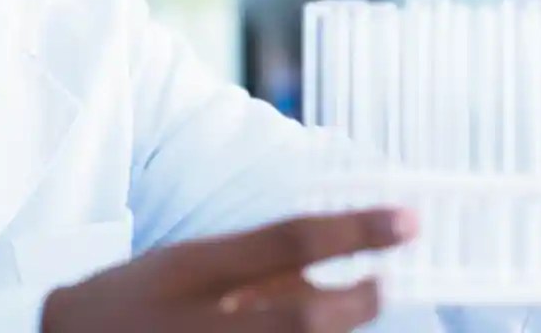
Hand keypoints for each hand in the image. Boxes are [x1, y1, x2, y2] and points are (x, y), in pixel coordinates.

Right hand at [41, 208, 416, 332]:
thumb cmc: (132, 302)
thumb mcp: (185, 266)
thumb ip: (254, 266)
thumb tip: (331, 264)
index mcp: (193, 270)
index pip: (288, 240)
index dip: (356, 229)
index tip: (408, 219)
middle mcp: (201, 321)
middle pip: (305, 317)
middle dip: (359, 303)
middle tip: (383, 286)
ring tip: (346, 310)